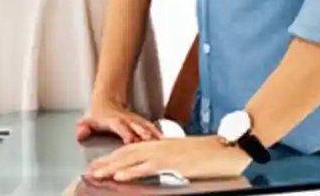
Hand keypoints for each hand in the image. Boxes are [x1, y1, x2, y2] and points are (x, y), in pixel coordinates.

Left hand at [76, 99, 161, 142]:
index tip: (130, 139)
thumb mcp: (88, 120)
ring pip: (145, 125)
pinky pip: (150, 126)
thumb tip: (80, 133)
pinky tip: (164, 139)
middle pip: (135, 125)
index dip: (125, 132)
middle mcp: (125, 119)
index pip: (119, 126)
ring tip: (160, 140)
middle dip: (142, 132)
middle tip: (149, 140)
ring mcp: (134, 119)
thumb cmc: (99, 115)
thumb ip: (84, 128)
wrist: (108, 99)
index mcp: (113, 120)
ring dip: (152, 132)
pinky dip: (157, 132)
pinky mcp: (141, 121)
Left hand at [86, 135, 251, 181]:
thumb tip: (159, 165)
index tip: (101, 163)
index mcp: (161, 144)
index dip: (114, 156)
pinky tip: (119, 176)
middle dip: (107, 162)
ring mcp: (165, 154)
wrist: (229, 147)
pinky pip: (147, 168)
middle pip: (126, 153)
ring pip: (131, 160)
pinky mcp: (173, 163)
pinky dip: (131, 172)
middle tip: (91, 170)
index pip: (132, 149)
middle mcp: (159, 146)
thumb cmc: (211, 153)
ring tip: (96, 173)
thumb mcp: (185, 154)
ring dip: (112, 167)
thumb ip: (169, 158)